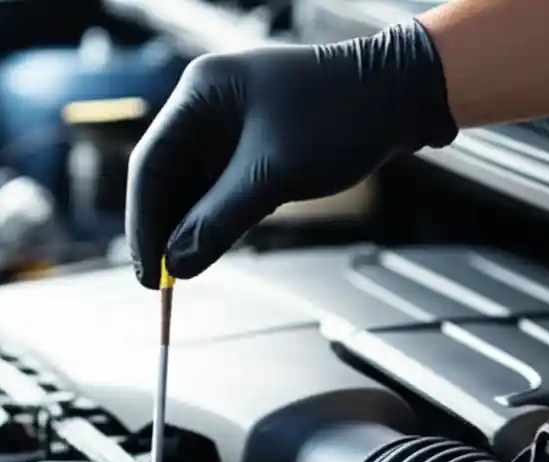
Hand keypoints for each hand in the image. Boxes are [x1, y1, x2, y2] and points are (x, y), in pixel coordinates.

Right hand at [126, 20, 457, 288]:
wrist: (404, 96)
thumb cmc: (342, 117)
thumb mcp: (271, 178)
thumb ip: (218, 223)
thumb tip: (176, 265)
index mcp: (201, 93)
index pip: (150, 164)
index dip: (144, 223)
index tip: (148, 271)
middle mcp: (208, 104)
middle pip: (166, 175)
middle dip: (163, 228)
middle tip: (162, 280)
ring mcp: (231, 122)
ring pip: (192, 184)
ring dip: (189, 226)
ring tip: (186, 269)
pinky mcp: (254, 141)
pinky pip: (219, 184)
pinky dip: (215, 217)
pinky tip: (212, 246)